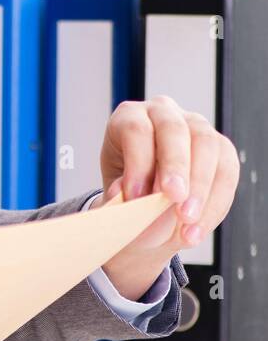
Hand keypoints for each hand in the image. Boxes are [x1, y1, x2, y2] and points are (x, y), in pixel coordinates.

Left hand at [92, 94, 239, 297]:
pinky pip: (226, 171)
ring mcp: (197, 126)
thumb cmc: (126, 188)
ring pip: (207, 146)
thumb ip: (117, 192)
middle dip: (176, 167)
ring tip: (187, 219)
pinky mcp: (221, 148)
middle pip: (174, 131)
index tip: (135, 196)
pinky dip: (214, 202)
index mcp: (129, 116)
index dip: (138, 163)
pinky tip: (199, 226)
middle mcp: (164, 114)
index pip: (136, 131)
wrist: (145, 200)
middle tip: (173, 199)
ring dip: (201, 186)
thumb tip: (121, 195)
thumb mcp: (114, 190)